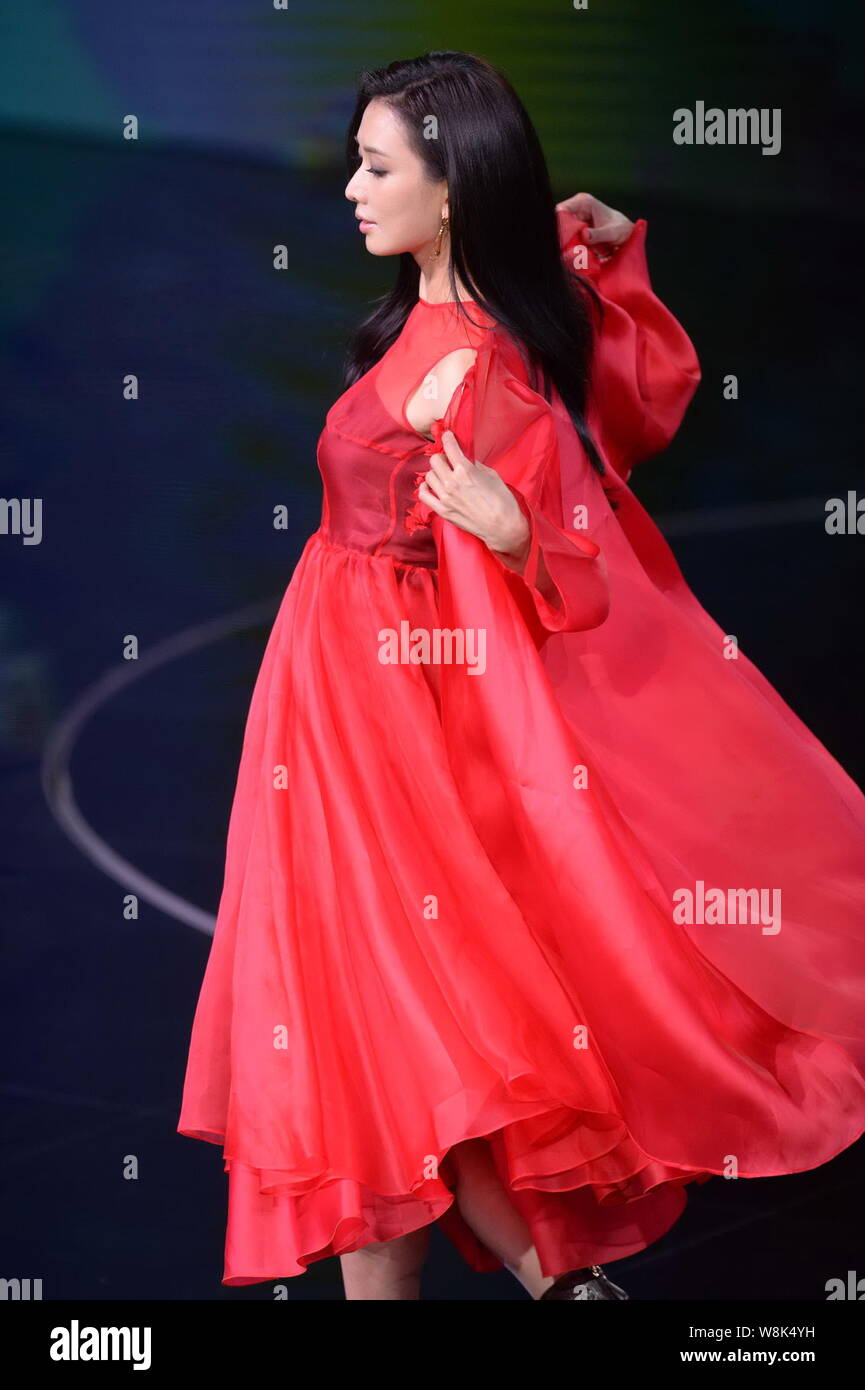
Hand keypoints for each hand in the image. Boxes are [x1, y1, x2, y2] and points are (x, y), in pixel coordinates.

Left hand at [417, 430, 530, 562]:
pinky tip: (432, 486)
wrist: (503, 527)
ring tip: (444, 475)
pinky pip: (424, 495)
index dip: (448, 438)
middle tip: (449, 460)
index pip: (449, 447)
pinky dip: (426, 488)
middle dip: (442, 457)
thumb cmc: (502, 501)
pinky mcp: (443, 511)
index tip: (448, 436)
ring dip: (436, 472)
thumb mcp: (491, 475)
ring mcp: (445, 498)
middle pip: (435, 460)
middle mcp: (452, 482)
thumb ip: (474, 464)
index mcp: (465, 470)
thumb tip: (465, 458)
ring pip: (429, 476)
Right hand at [555, 191, 634, 252]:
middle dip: (562, 237)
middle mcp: (576, 209)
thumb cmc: (621, 229)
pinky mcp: (574, 230)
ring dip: (565, 244)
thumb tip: (584, 235)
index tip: (563, 239)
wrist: (625, 234)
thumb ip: (598, 234)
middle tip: (567, 250)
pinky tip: (575, 254)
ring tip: (573, 254)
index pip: (562, 210)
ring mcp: (575, 220)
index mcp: (584, 202)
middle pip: (559, 222)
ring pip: (561, 232)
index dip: (559, 224)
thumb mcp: (612, 233)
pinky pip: (567, 239)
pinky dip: (569, 247)